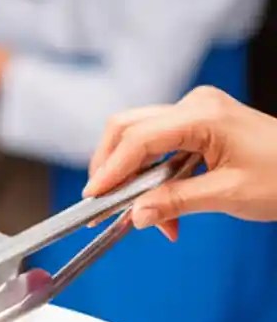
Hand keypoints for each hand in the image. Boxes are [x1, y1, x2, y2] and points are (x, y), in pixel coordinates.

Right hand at [84, 86, 276, 238]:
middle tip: (106, 205)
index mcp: (203, 116)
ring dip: (133, 178)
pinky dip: (152, 177)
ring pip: (139, 139)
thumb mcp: (228, 195)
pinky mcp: (197, 125)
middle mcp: (195, 106)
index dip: (110, 170)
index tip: (93, 198)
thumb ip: (175, 202)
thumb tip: (135, 215)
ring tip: (145, 215)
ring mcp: (195, 112)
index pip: (138, 139)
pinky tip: (161, 207)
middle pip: (128, 129)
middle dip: (112, 169)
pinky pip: (158, 147)